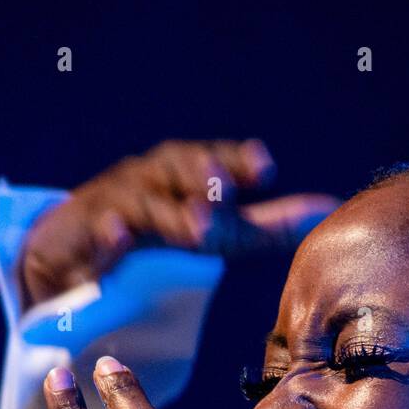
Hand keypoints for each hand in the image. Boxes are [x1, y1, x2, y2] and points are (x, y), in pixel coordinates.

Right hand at [19, 137, 339, 306]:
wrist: (79, 248)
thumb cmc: (161, 230)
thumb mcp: (218, 229)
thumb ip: (268, 222)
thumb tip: (329, 208)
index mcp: (184, 173)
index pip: (213, 160)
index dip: (236, 161)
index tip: (264, 167)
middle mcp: (150, 179)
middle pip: (175, 169)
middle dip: (199, 175)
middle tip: (225, 190)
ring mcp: (112, 203)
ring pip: (141, 202)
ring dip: (168, 213)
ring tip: (196, 228)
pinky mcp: (81, 235)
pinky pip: (94, 234)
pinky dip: (106, 235)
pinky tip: (119, 238)